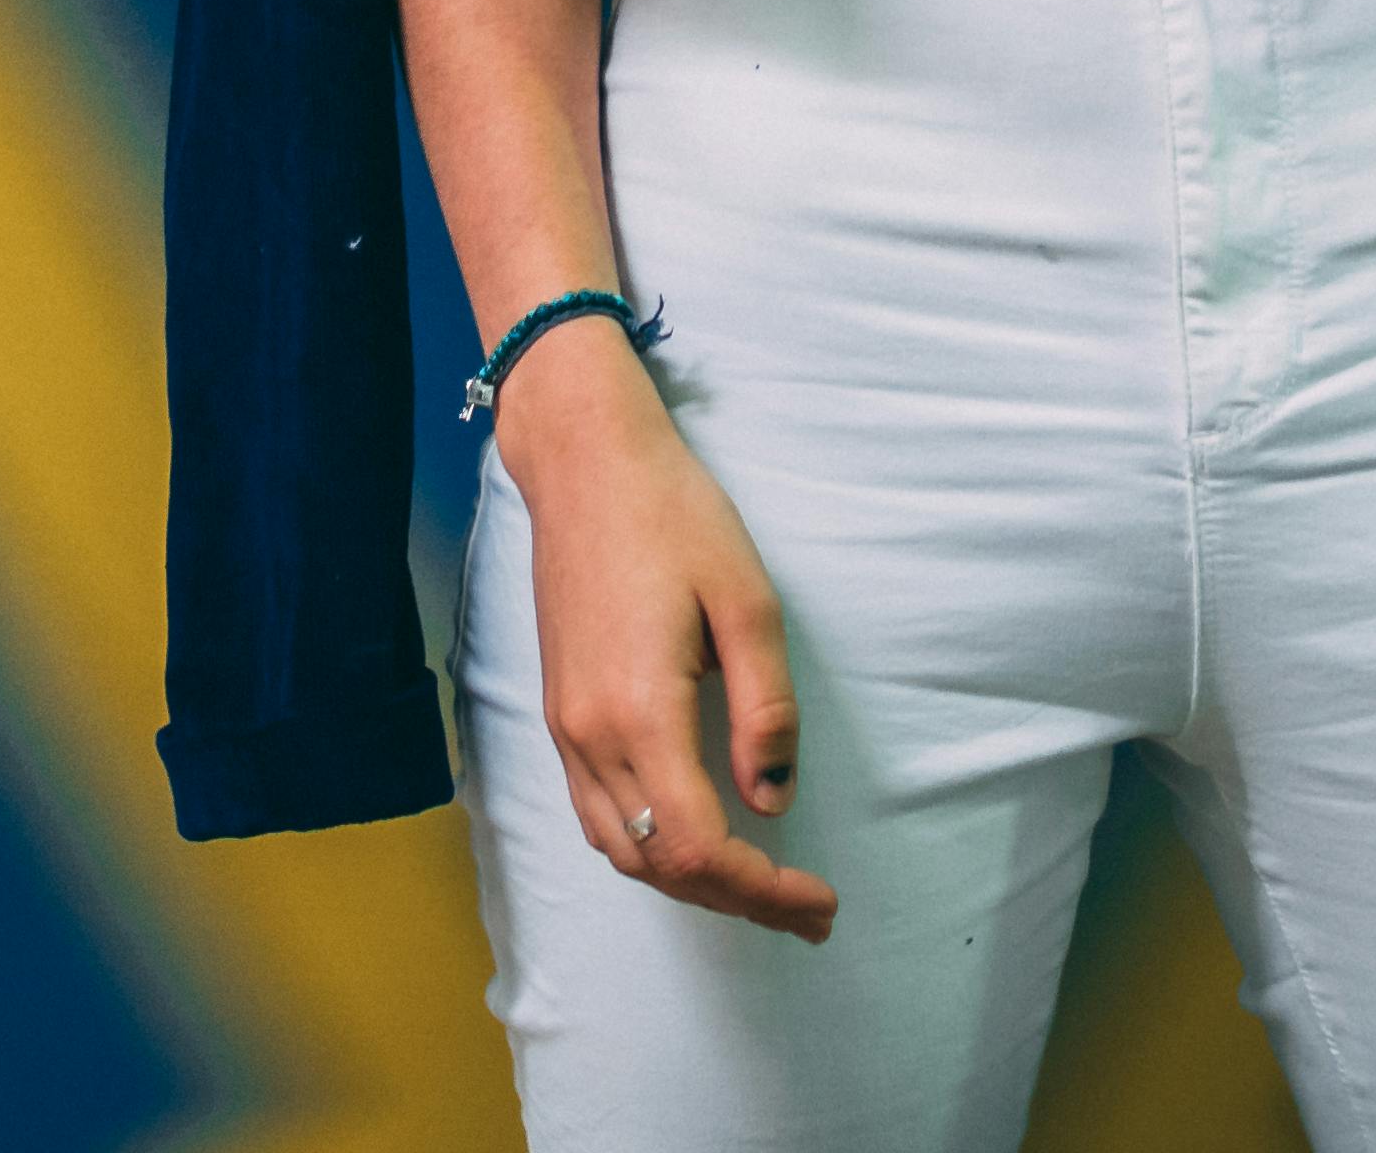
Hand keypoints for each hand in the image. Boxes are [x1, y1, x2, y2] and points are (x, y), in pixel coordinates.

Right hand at [499, 333, 837, 941]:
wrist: (583, 462)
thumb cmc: (672, 515)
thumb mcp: (748, 601)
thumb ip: (765, 710)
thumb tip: (773, 797)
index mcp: (641, 712)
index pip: (701, 846)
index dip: (764, 889)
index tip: (818, 899)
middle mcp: (591, 735)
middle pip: (659, 865)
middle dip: (738, 900)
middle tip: (808, 911)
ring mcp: (565, 727)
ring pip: (619, 850)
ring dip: (690, 884)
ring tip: (759, 888)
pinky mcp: (557, 711)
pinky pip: (596, 816)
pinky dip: (646, 850)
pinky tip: (691, 841)